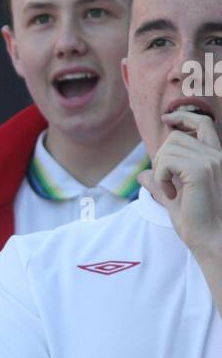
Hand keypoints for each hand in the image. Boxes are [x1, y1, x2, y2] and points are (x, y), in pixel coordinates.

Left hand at [140, 111, 221, 259]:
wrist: (212, 240)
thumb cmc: (198, 224)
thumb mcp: (175, 200)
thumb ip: (161, 184)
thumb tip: (142, 175)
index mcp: (217, 159)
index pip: (203, 124)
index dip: (183, 117)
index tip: (166, 119)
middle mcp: (218, 156)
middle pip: (177, 137)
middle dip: (161, 158)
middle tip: (166, 184)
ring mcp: (211, 161)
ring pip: (170, 147)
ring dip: (161, 170)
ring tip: (171, 192)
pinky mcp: (201, 170)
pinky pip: (167, 161)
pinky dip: (161, 177)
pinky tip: (172, 194)